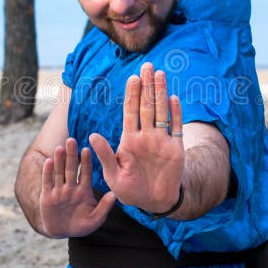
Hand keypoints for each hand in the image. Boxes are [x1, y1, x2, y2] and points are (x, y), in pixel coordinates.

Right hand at [39, 138, 116, 237]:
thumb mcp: (95, 219)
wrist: (62, 233)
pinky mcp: (47, 196)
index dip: (86, 161)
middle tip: (72, 140)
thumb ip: (104, 207)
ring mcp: (58, 191)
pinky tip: (48, 161)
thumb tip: (114, 195)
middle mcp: (71, 187)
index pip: (85, 173)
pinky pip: (47, 182)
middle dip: (71, 155)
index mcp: (84, 190)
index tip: (87, 149)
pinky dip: (47, 172)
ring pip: (59, 172)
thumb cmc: (81, 226)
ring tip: (60, 148)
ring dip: (59, 160)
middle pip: (71, 168)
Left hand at [90, 62, 184, 213]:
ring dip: (161, 93)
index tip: (133, 77)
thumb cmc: (129, 190)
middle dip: (147, 86)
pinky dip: (176, 114)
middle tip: (147, 65)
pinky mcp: (176, 148)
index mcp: (129, 140)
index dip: (132, 94)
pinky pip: (176, 127)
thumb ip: (105, 155)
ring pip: (160, 112)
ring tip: (160, 74)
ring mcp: (161, 140)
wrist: (153, 202)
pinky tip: (174, 98)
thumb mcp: (112, 175)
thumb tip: (91, 135)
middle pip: (146, 106)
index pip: (130, 112)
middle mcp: (146, 136)